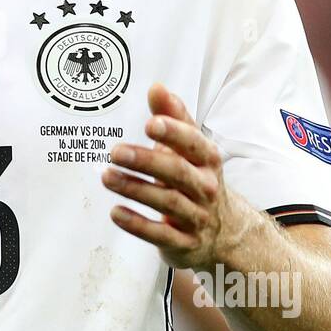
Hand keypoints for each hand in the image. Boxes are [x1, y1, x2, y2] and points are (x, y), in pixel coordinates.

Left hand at [101, 83, 237, 270]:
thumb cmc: (197, 179)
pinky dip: (138, 224)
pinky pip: (161, 235)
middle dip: (146, 161)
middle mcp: (205, 188)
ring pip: (167, 202)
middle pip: (177, 173)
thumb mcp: (190, 149)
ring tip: (107, 176)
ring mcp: (196, 217)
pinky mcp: (184, 243)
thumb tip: (156, 87)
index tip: (150, 123)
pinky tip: (115, 212)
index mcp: (208, 160)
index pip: (194, 144)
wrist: (224, 234)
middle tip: (115, 152)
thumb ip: (173, 118)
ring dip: (135, 189)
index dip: (174, 133)